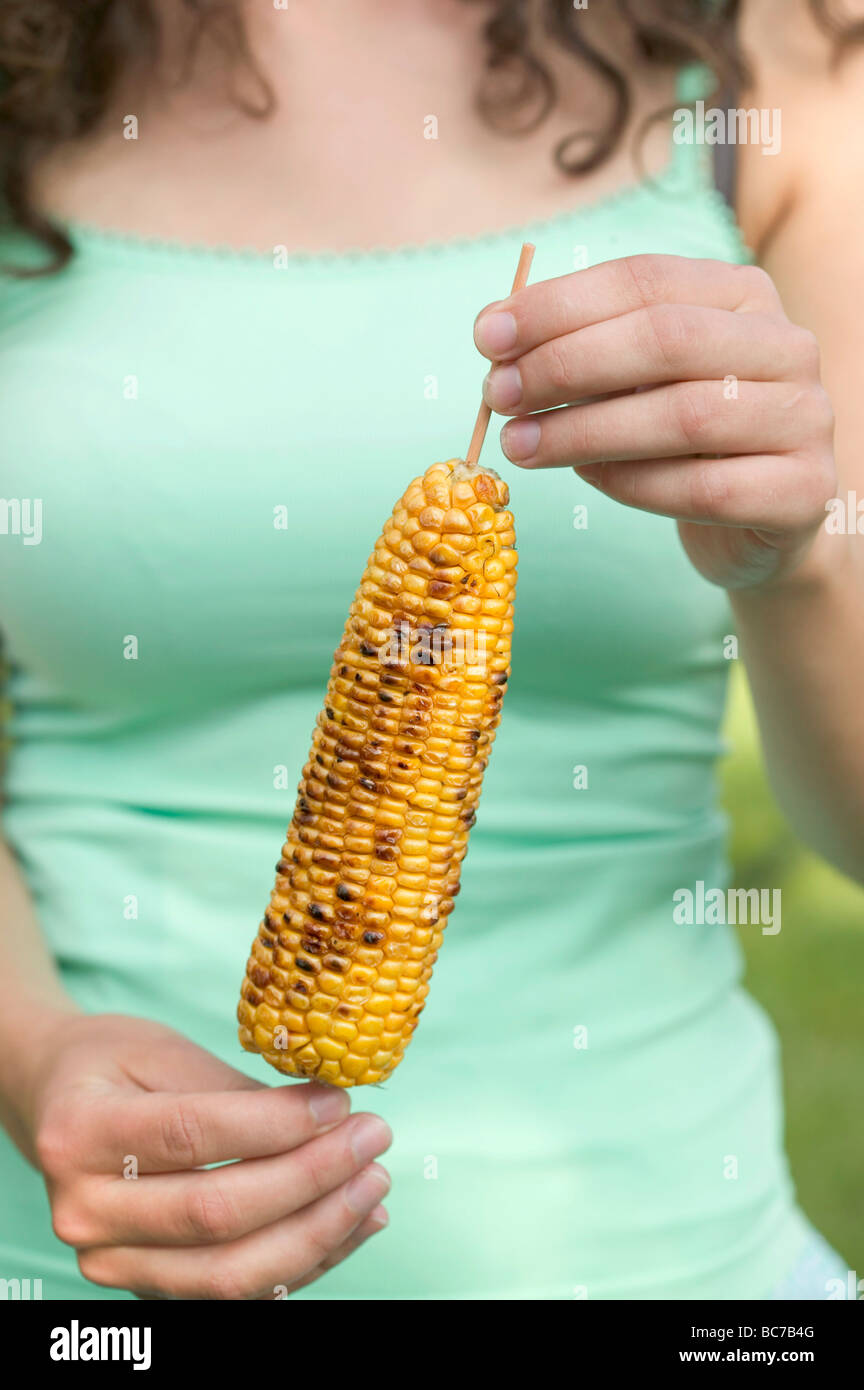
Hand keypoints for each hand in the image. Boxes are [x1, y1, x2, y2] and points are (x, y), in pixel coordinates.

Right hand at [29, 1014, 390, 1298]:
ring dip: (319, 1232)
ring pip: (231, 1272)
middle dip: (312, 1179)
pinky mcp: (144, 1289)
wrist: (53, 1107)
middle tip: (374, 1137)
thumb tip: (330, 1115)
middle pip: (217, 1214)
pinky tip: (353, 1222)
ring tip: (374, 1184)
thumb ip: (236, 1089)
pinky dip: (305, 1262)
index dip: (277, 1125)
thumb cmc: (110, 1065)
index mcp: (81, 1133)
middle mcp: (86, 1211)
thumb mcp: (162, 1050)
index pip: (193, 1136)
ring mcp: (110, 1263)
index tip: (342, 1104)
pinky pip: (235, 1292)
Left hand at [475, 254, 836, 589]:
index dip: (559, 304)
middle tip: (499, 394)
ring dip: (586, 431)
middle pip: (666, 340)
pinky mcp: (803, 490)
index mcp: (742, 295)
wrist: (759, 524)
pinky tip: (585, 479)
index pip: (645, 280)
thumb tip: (496, 338)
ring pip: (684, 416)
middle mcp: (786, 344)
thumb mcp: (636, 382)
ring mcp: (805, 418)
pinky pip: (704, 488)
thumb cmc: (682, 442)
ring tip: (520, 446)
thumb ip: (582, 353)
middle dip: (566, 365)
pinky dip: (632, 483)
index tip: (486, 336)